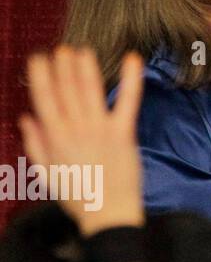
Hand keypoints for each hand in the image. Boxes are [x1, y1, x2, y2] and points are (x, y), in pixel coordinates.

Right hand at [19, 47, 145, 235]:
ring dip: (86, 68)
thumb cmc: (78, 196)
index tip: (39, 58)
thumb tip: (27, 118)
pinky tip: (133, 59)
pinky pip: (128, 100)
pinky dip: (131, 79)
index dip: (41, 76)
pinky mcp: (124, 132)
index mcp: (54, 138)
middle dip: (63, 66)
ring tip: (82, 50)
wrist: (109, 213)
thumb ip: (36, 144)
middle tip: (62, 48)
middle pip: (66, 90)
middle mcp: (75, 129)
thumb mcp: (46, 173)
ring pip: (90, 91)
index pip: (44, 99)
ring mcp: (100, 129)